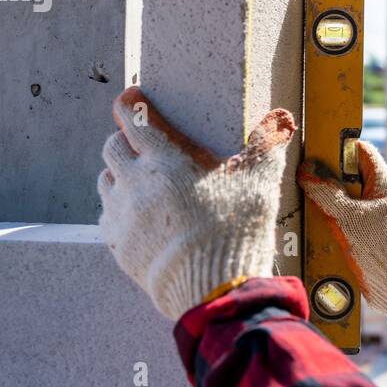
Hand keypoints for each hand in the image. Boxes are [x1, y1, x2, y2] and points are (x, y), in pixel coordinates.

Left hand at [98, 86, 294, 319]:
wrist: (213, 288)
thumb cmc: (236, 231)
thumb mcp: (258, 184)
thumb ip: (265, 147)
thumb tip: (281, 119)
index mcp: (166, 160)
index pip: (134, 119)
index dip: (129, 104)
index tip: (130, 98)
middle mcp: (136, 182)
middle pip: (111, 146)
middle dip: (124, 140)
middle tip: (141, 144)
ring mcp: (123, 214)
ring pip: (105, 179)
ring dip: (119, 174)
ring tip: (140, 180)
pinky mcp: (119, 244)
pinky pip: (107, 215)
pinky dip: (118, 208)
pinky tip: (139, 214)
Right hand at [299, 140, 386, 314]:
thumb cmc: (378, 246)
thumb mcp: (347, 216)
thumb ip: (326, 192)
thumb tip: (307, 170)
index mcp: (386, 184)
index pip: (363, 153)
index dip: (340, 150)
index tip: (317, 153)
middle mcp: (386, 198)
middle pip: (353, 177)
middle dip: (330, 180)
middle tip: (306, 182)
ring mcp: (381, 217)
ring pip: (350, 201)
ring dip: (330, 204)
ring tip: (308, 205)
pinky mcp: (374, 236)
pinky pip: (351, 221)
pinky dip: (336, 223)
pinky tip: (319, 228)